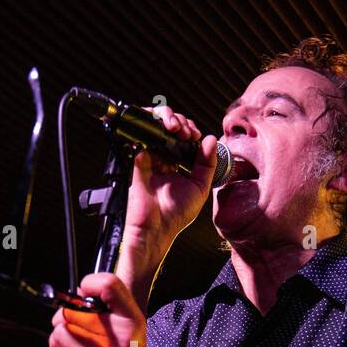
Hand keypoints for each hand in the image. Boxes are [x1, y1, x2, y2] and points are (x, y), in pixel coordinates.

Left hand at [47, 272, 155, 346]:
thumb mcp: (127, 335)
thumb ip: (106, 313)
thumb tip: (74, 297)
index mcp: (131, 320)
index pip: (108, 285)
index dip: (88, 286)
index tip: (82, 298)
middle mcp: (120, 333)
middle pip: (71, 312)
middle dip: (64, 325)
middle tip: (74, 339)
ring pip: (59, 334)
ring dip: (59, 346)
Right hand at [119, 105, 219, 288]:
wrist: (156, 227)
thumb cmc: (177, 213)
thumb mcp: (201, 187)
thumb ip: (207, 164)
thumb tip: (210, 139)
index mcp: (178, 165)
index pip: (184, 138)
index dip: (191, 130)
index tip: (196, 136)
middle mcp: (163, 159)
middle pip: (170, 128)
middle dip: (181, 122)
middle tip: (187, 132)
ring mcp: (149, 158)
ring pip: (155, 126)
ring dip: (167, 119)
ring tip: (176, 127)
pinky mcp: (137, 160)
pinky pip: (140, 136)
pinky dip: (151, 126)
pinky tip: (164, 129)